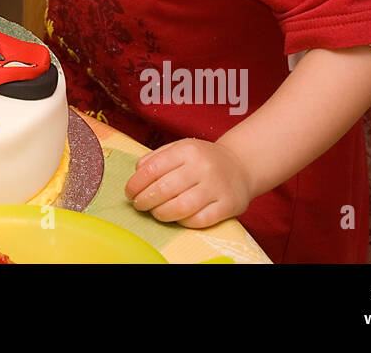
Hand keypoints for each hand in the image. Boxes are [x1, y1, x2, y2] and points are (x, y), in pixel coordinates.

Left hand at [124, 138, 254, 227]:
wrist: (241, 165)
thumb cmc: (204, 159)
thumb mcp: (181, 148)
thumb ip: (157, 157)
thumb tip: (137, 173)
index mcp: (187, 150)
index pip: (153, 168)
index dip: (136, 183)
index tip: (129, 192)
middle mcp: (203, 167)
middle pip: (164, 189)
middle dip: (145, 200)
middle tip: (138, 204)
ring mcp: (217, 187)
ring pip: (181, 207)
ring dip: (161, 213)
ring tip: (155, 212)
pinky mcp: (228, 205)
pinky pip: (200, 220)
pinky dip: (183, 222)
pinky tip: (176, 218)